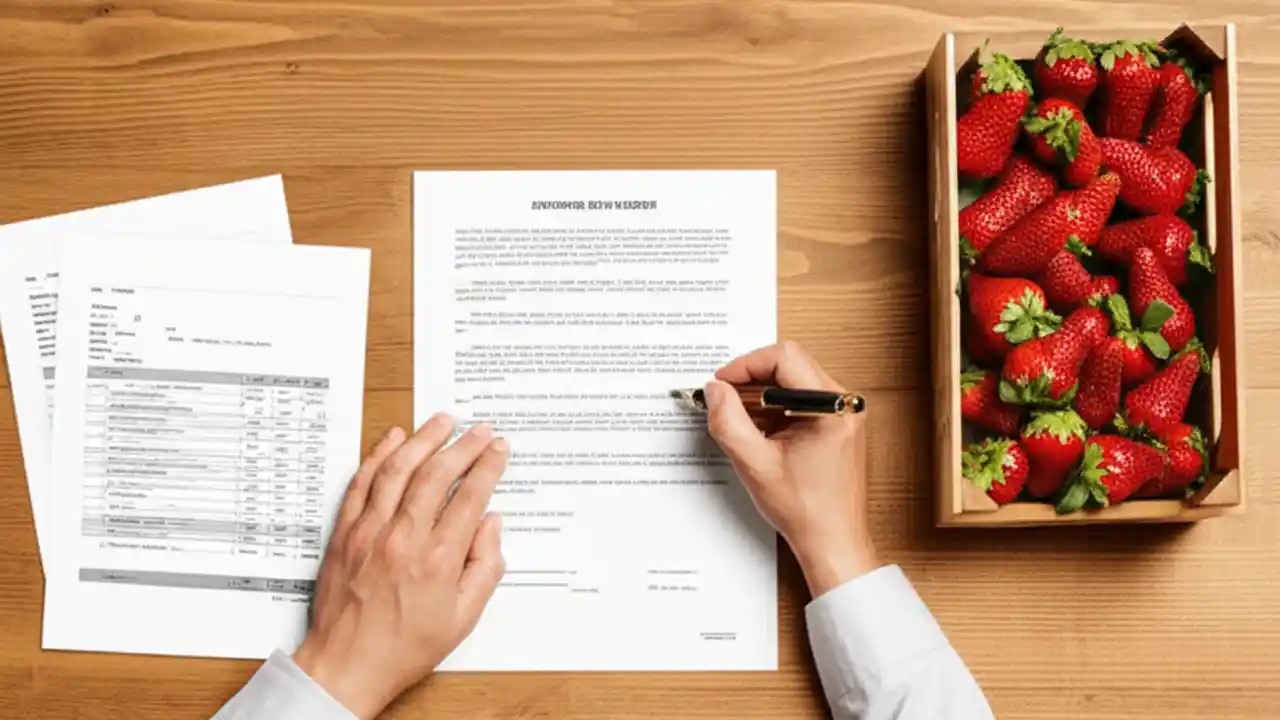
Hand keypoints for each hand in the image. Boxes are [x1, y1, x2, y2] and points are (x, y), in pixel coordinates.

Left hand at [293, 416, 507, 718]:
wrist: (346, 667)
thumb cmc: (403, 648)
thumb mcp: (463, 618)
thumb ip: (485, 567)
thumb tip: (491, 526)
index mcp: (438, 560)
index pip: (470, 496)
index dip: (488, 466)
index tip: (498, 448)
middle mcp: (403, 539)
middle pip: (438, 474)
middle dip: (463, 445)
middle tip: (478, 429)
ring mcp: (370, 532)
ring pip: (398, 469)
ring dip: (423, 439)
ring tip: (442, 421)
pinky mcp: (345, 534)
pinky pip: (361, 483)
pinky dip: (378, 456)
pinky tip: (393, 439)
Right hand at [703, 342, 879, 597]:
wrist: (833, 541)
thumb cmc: (805, 510)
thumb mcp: (755, 465)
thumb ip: (729, 422)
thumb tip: (715, 390)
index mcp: (831, 408)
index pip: (784, 358)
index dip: (746, 365)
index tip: (722, 383)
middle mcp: (845, 403)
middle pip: (791, 364)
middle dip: (752, 379)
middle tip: (725, 400)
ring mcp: (845, 412)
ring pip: (795, 379)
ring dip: (763, 394)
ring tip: (743, 421)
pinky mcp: (840, 422)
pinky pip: (803, 397)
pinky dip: (777, 407)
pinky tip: (762, 431)